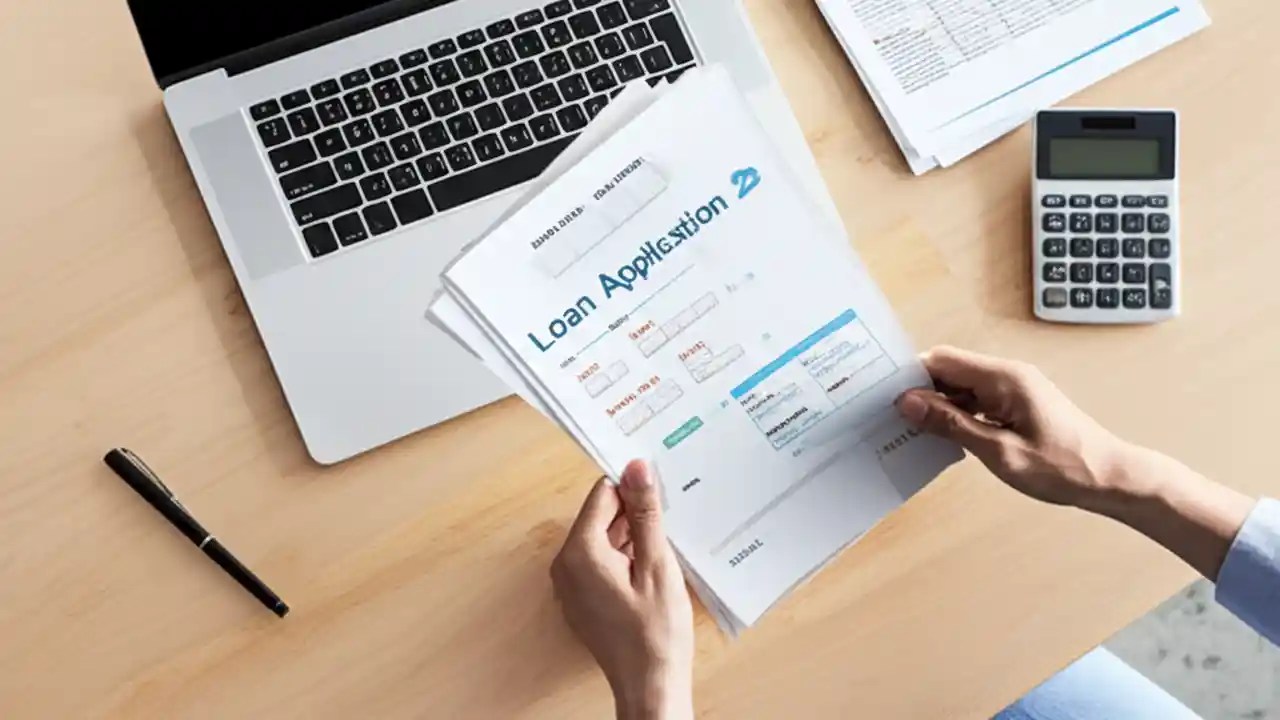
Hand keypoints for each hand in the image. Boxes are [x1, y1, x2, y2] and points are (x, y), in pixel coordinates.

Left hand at [551, 461, 693, 719]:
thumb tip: (636, 467)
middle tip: (668, 522)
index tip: (660, 490)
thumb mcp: (657, 564)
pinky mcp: (582, 599)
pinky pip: (601, 563)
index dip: (633, 488)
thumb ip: (645, 513)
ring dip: (632, 537)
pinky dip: (625, 558)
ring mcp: (571, 585)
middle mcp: (565, 565)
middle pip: (600, 517)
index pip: (602, 495)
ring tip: (663, 550)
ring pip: (603, 540)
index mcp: (579, 552)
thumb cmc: (656, 632)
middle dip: (634, 514)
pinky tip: (652, 570)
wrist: (650, 686)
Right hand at [893, 346, 1133, 511]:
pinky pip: (976, 402)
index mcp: (1004, 378)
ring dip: (937, 406)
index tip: (883, 395)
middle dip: (919, 391)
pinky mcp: (1017, 405)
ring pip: (960, 388)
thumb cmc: (1063, 468)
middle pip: (949, 371)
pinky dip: (956, 416)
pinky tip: (942, 437)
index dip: (911, 374)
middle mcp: (1007, 375)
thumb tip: (908, 403)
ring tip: (909, 430)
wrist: (1112, 479)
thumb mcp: (999, 452)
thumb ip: (951, 425)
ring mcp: (1013, 390)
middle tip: (888, 416)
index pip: (942, 360)